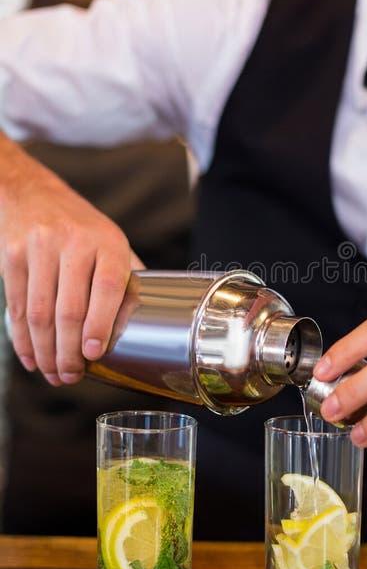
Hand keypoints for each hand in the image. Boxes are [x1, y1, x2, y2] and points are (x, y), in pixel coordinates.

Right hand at [0, 137, 141, 384]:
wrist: (31, 192)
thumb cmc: (79, 225)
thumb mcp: (111, 240)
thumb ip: (127, 277)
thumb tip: (150, 319)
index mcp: (109, 242)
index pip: (108, 288)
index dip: (101, 326)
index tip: (95, 354)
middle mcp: (75, 242)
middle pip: (70, 309)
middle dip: (68, 352)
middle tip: (70, 377)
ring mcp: (40, 247)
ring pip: (40, 313)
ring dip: (44, 352)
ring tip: (52, 374)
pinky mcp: (12, 255)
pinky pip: (17, 305)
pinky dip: (22, 338)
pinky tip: (30, 357)